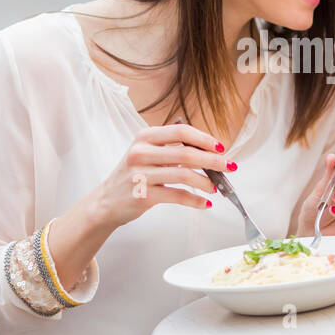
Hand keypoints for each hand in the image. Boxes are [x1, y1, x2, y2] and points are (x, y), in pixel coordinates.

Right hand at [88, 123, 231, 228]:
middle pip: (186, 153)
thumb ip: (172, 149)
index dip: (204, 139)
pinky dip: (195, 200)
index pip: (181, 131)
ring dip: (206, 182)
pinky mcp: (142, 196)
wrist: (106, 201)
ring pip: (184, 175)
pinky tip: (204, 203)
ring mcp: (140, 174)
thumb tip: (209, 152)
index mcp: (144, 137)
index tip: (220, 147)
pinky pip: (177, 196)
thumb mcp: (146, 154)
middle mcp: (141, 152)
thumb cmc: (132, 176)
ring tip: (215, 188)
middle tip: (229, 167)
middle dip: (213, 161)